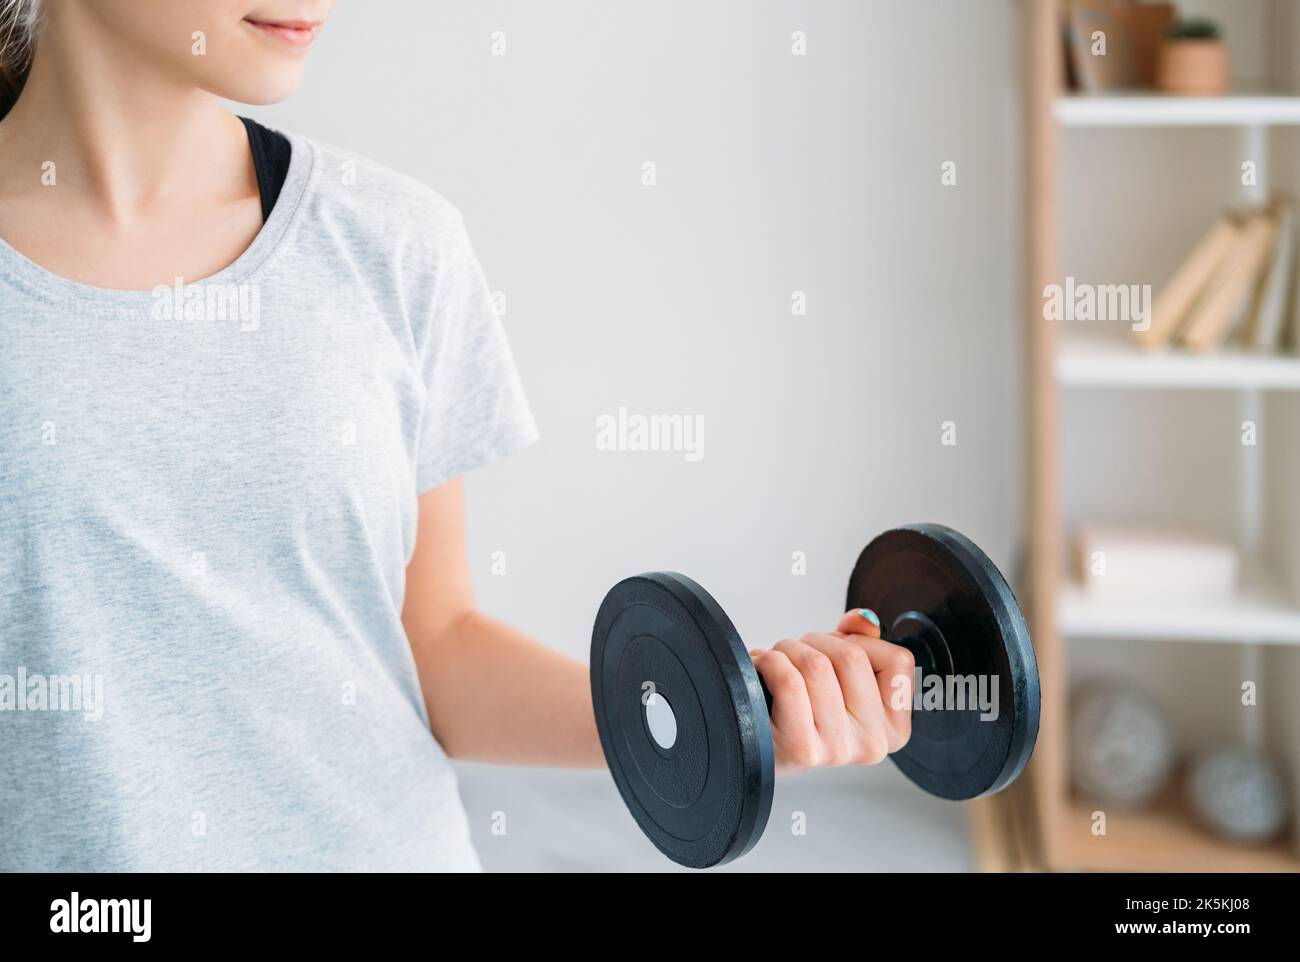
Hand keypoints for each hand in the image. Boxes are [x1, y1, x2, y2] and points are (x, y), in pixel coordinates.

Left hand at [751, 610, 913, 772]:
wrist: (761, 749)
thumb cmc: (803, 709)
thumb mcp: (840, 675)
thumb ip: (860, 640)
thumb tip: (864, 618)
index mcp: (894, 728)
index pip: (898, 660)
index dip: (859, 642)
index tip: (834, 653)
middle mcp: (874, 743)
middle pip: (852, 656)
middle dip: (816, 640)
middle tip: (796, 653)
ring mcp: (840, 749)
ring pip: (817, 664)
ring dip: (788, 649)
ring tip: (778, 662)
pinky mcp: (803, 749)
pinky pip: (788, 681)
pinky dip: (770, 662)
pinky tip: (763, 669)